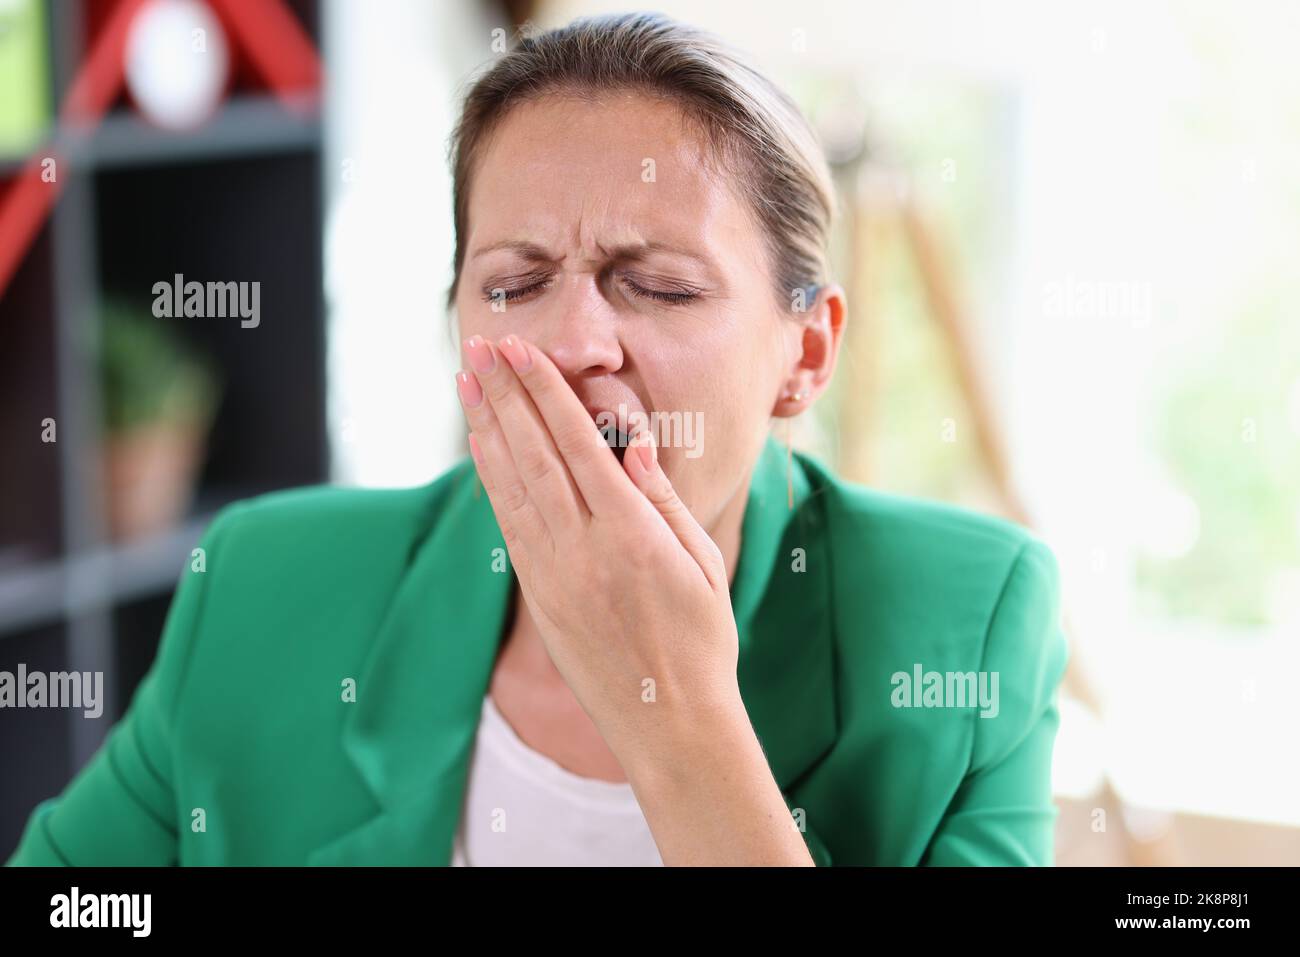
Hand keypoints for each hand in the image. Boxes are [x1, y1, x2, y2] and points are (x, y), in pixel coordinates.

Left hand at [454, 333, 742, 767]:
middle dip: (504, 393)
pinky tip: (479, 446)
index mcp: (630, 533)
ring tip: (466, 380)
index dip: (543, 392)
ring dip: (486, 426)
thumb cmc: (700, 641)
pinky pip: (508, 523)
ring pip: (510, 483)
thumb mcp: (702, 563)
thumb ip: (662, 500)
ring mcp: (553, 573)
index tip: (520, 352)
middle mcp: (582, 547)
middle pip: (533, 453)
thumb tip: (630, 442)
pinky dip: (490, 478)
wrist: (666, 720)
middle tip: (481, 345)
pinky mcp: (539, 594)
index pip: (575, 443)